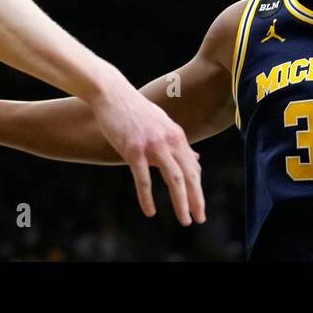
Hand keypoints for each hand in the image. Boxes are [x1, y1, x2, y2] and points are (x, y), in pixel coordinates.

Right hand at [88, 81, 205, 225]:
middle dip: (197, 200)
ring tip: (185, 219)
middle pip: (189, 175)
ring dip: (181, 202)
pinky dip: (147, 197)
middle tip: (199, 219)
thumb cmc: (135, 111)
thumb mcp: (162, 125)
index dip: (198, 189)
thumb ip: (178, 144)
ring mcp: (152, 144)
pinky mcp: (133, 149)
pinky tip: (150, 212)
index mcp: (177, 135)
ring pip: (174, 178)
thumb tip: (197, 160)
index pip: (193, 168)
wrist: (112, 93)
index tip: (199, 208)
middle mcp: (169, 140)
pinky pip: (143, 179)